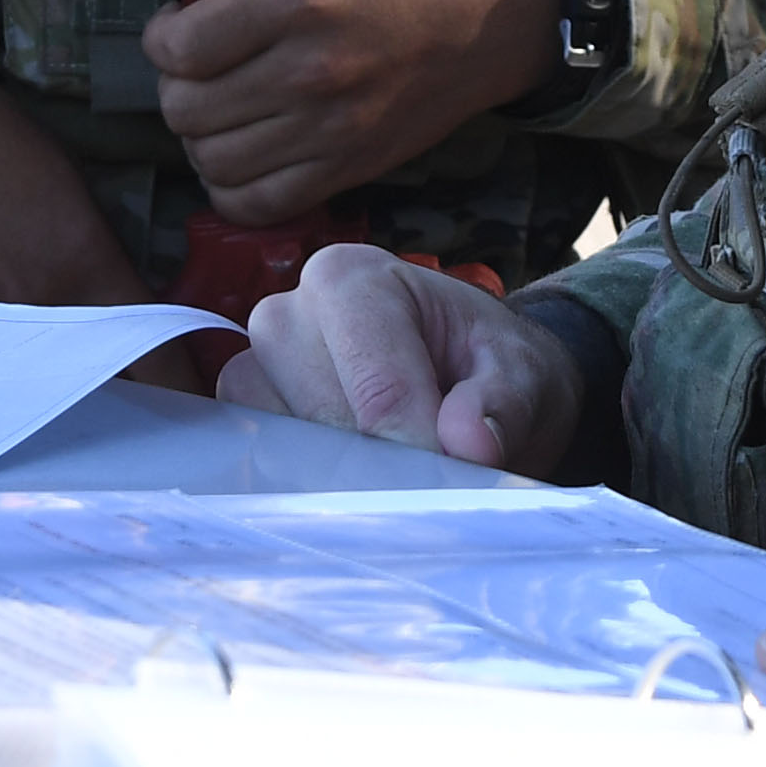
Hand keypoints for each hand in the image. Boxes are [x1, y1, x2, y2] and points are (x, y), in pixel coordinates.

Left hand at [140, 0, 564, 224]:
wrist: (503, 14)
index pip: (183, 48)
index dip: (159, 38)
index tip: (174, 21)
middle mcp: (312, 72)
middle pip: (190, 111)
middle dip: (175, 87)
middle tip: (193, 63)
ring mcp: (332, 128)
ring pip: (217, 163)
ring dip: (202, 137)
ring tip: (216, 104)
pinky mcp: (352, 164)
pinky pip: (263, 201)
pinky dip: (237, 185)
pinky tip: (244, 149)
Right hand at [215, 238, 588, 475]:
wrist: (466, 378)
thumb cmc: (489, 366)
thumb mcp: (523, 374)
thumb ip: (503, 404)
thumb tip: (469, 443)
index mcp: (351, 278)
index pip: (376, 387)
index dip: (421, 450)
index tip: (457, 483)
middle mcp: (287, 313)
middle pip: (324, 422)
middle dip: (383, 465)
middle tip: (432, 479)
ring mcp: (254, 368)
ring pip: (282, 449)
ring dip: (342, 477)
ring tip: (396, 473)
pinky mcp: (242, 421)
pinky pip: (256, 468)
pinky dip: (306, 488)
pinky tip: (354, 488)